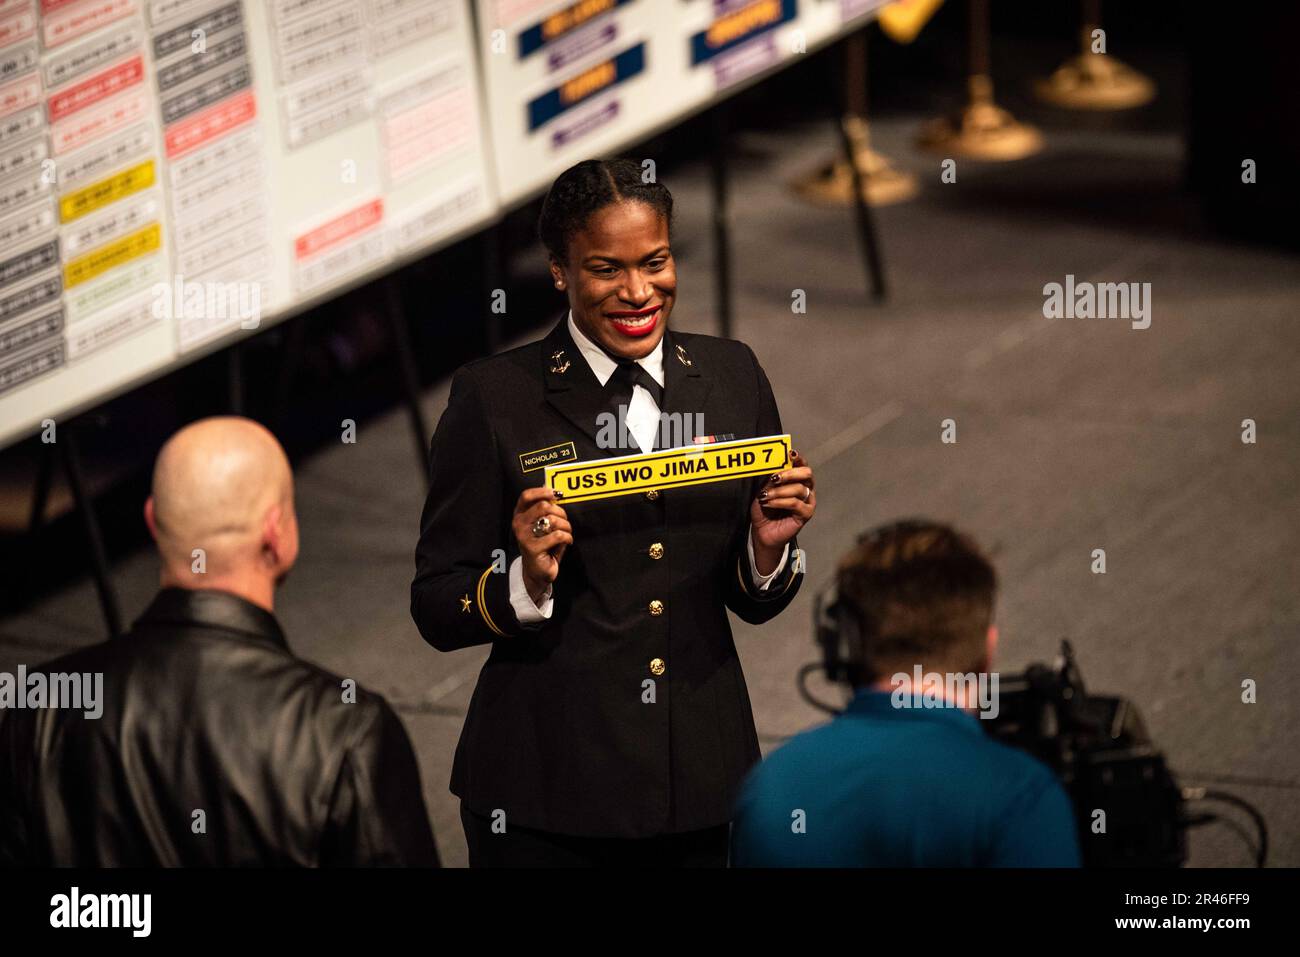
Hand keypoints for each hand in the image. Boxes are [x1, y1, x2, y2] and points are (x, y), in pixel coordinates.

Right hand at [512, 487, 571, 602]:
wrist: (538, 571)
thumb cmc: (543, 545)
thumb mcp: (542, 524)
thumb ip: (546, 509)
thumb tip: (553, 490)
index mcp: (520, 515)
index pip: (526, 496)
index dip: (542, 492)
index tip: (556, 494)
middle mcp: (519, 524)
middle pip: (544, 506)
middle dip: (561, 512)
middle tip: (565, 521)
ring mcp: (524, 536)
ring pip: (552, 520)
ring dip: (566, 526)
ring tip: (567, 532)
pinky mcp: (532, 548)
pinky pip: (557, 536)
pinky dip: (567, 537)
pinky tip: (567, 541)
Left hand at [750, 450, 814, 563]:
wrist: (763, 532)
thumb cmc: (765, 509)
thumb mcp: (763, 490)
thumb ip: (769, 478)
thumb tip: (771, 464)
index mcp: (797, 479)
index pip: (801, 464)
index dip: (798, 458)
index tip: (789, 453)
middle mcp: (806, 488)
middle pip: (807, 473)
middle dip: (790, 473)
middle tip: (775, 477)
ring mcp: (808, 501)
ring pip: (798, 488)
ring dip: (779, 491)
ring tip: (765, 496)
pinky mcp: (806, 514)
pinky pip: (795, 503)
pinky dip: (780, 502)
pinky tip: (769, 503)